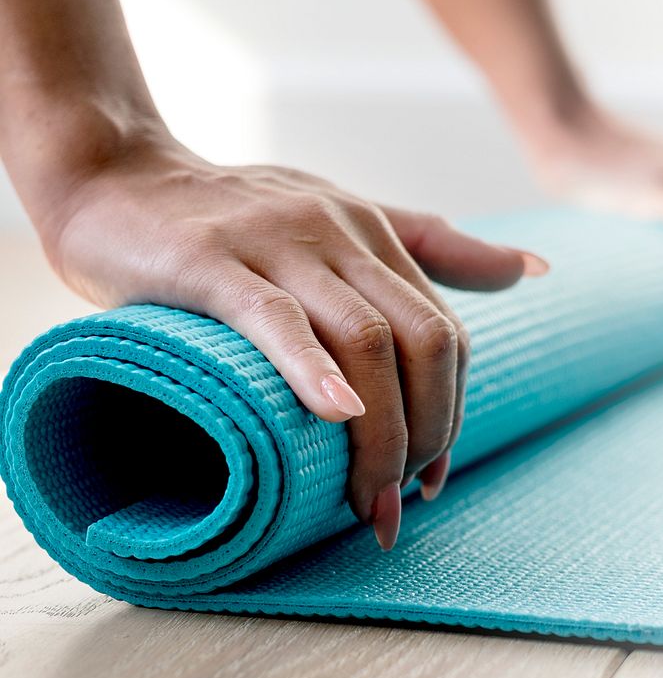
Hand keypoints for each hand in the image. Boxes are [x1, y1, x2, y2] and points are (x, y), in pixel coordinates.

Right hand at [44, 138, 547, 549]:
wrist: (114, 175)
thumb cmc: (232, 211)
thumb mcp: (343, 216)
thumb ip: (432, 243)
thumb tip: (532, 268)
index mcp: (373, 233)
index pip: (445, 332)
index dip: (451, 410)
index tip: (431, 473)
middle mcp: (340, 233)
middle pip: (422, 341)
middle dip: (427, 432)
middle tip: (399, 501)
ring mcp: (278, 243)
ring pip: (364, 339)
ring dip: (380, 432)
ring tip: (366, 500)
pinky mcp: (210, 260)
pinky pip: (274, 319)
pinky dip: (311, 371)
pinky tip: (334, 416)